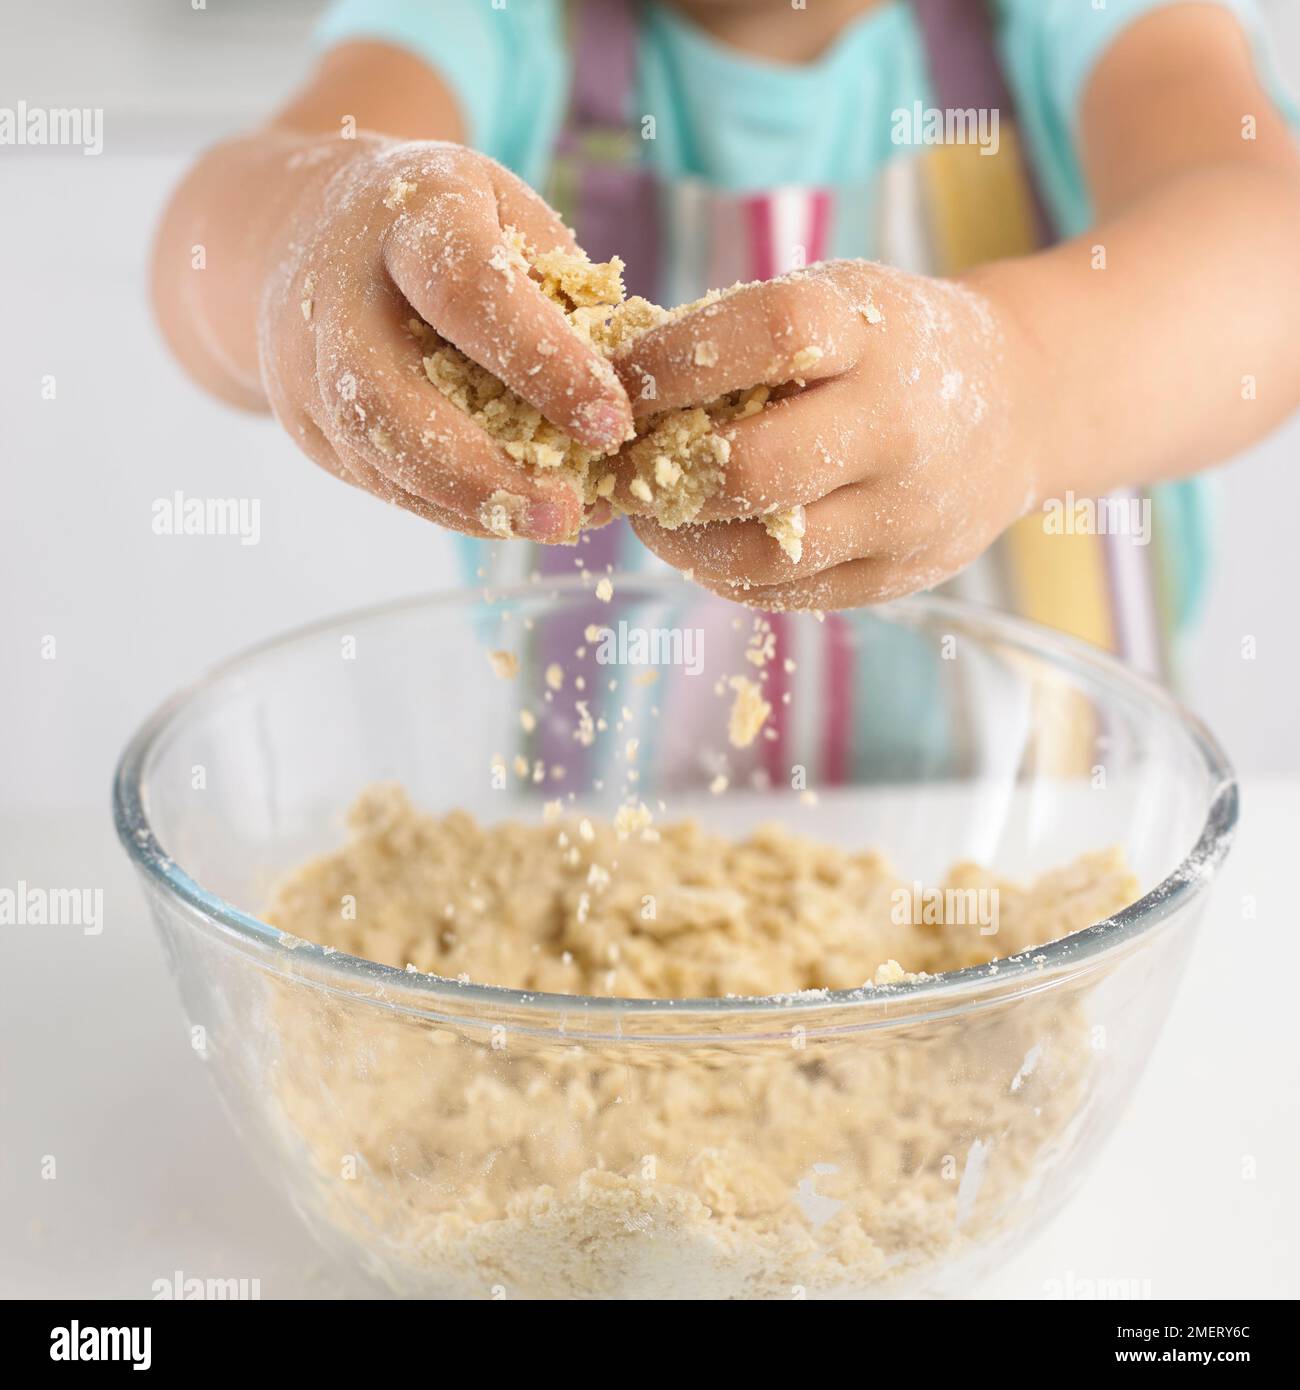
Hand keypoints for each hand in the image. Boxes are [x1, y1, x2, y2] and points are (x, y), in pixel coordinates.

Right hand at [258, 140, 631, 541]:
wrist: (310, 227)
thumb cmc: (447, 224)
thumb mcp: (509, 216)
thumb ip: (562, 290)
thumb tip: (631, 388)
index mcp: (407, 213)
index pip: (468, 290)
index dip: (543, 361)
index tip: (612, 422)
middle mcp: (337, 287)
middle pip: (386, 395)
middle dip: (481, 469)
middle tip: (565, 513)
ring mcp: (303, 361)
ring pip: (376, 453)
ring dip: (468, 505)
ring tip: (549, 522)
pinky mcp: (303, 421)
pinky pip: (378, 479)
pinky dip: (449, 506)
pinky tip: (509, 516)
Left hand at [612, 260, 1040, 608]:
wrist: (1020, 408)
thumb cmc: (890, 347)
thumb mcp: (837, 304)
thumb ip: (740, 341)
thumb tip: (607, 388)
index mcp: (877, 334)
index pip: (771, 337)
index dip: (675, 361)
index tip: (617, 380)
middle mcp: (898, 426)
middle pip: (753, 468)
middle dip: (663, 475)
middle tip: (623, 470)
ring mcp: (903, 512)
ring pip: (759, 553)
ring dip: (680, 540)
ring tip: (652, 515)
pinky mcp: (896, 577)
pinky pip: (783, 595)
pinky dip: (723, 573)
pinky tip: (704, 544)